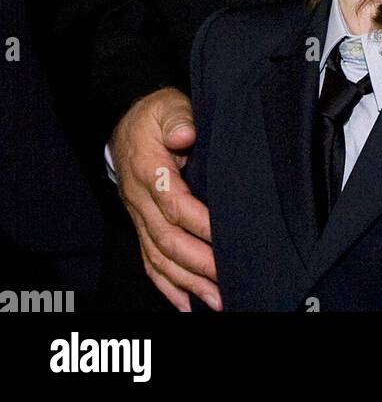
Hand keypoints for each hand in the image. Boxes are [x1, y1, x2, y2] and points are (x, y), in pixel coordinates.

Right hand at [111, 88, 221, 311]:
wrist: (125, 124)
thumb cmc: (154, 116)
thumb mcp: (167, 106)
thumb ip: (178, 118)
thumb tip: (185, 135)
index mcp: (150, 171)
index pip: (176, 205)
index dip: (200, 224)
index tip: (226, 237)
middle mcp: (141, 201)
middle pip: (168, 240)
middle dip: (199, 263)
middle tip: (227, 280)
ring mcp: (139, 218)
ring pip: (160, 258)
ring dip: (187, 282)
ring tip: (216, 300)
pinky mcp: (142, 227)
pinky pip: (150, 261)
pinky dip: (167, 285)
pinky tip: (186, 304)